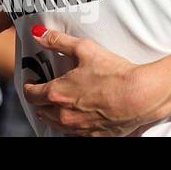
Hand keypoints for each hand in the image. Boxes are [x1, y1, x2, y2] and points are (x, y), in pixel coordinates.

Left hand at [22, 26, 161, 136]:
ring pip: (57, 125)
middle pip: (42, 111)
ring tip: (57, 106)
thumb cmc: (114, 73)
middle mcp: (65, 114)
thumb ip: (58, 41)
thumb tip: (38, 34)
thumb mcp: (84, 49)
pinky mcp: (95, 136)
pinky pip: (76, 134)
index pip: (31, 94)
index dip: (28, 86)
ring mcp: (80, 128)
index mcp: (58, 93)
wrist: (142, 96)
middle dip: (40, 101)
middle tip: (43, 92)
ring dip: (53, 115)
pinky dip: (73, 126)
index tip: (30, 81)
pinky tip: (78, 118)